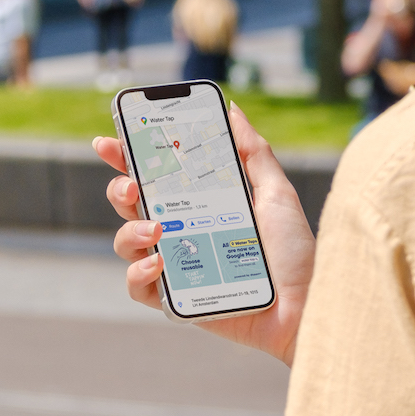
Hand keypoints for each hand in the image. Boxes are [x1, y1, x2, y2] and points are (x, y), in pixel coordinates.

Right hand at [93, 103, 315, 364]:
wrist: (307, 304)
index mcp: (201, 203)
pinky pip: (138, 285)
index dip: (126, 157)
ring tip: (156, 227)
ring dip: (130, 229)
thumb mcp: (276, 193)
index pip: (156, 175)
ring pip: (127, 241)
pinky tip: (158, 262)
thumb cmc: (294, 251)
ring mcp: (176, 265)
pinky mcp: (176, 300)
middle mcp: (183, 231)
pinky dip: (138, 272)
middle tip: (132, 185)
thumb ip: (254, 153)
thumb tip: (232, 111)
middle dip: (120, 188)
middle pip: (131, 204)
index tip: (108, 141)